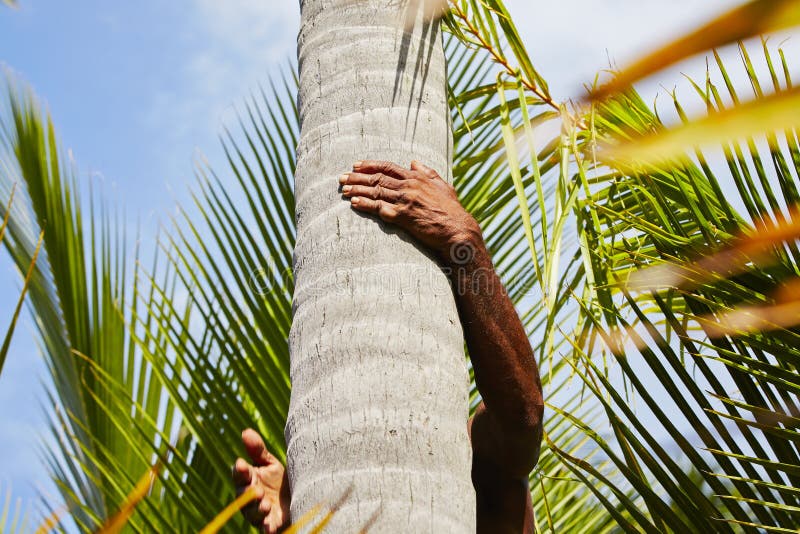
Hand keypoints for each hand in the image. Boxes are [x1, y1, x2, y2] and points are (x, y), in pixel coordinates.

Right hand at [232, 429, 290, 533]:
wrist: (298, 500)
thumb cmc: (279, 482)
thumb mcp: (271, 464)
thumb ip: (257, 450)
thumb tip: (245, 431)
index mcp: (250, 479)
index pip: (240, 474)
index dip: (240, 470)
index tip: (242, 464)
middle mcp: (251, 497)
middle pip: (243, 496)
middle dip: (248, 493)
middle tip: (256, 489)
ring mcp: (259, 513)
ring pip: (253, 513)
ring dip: (258, 510)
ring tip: (265, 505)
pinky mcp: (270, 526)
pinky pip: (266, 528)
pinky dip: (267, 528)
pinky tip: (270, 528)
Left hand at [340, 160, 481, 262]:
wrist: (458, 231)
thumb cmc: (452, 211)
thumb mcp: (443, 186)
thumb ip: (428, 172)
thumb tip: (414, 161)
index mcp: (417, 177)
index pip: (388, 167)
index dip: (370, 165)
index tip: (356, 165)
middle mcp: (409, 186)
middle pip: (377, 178)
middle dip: (357, 177)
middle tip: (342, 178)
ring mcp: (406, 200)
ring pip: (376, 191)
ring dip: (357, 190)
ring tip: (344, 190)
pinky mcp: (403, 216)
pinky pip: (379, 209)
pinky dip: (366, 205)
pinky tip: (354, 204)